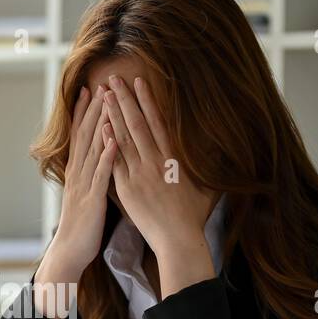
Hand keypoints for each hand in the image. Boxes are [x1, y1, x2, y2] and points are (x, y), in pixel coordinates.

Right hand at [33, 85, 117, 318]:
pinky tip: (115, 138)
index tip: (91, 90)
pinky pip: (101, 173)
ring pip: (93, 149)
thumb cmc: (81, 227)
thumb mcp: (84, 196)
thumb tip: (96, 163)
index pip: (80, 136)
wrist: (69, 252)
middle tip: (101, 84)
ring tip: (108, 101)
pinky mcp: (92, 199)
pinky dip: (108, 155)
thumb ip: (90, 177)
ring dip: (101, 124)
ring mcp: (84, 185)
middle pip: (85, 135)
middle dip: (94, 109)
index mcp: (77, 172)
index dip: (85, 113)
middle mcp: (78, 174)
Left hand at [103, 75, 219, 295]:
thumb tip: (216, 150)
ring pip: (124, 138)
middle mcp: (156, 161)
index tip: (139, 82)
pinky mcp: (127, 188)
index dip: (148, 100)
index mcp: (173, 158)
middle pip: (138, 123)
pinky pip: (115, 161)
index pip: (158, 122)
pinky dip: (108, 143)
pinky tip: (101, 126)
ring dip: (113, 114)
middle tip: (113, 79)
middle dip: (125, 99)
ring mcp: (140, 174)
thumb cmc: (193, 217)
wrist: (178, 240)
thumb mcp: (205, 186)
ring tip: (103, 95)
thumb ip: (206, 166)